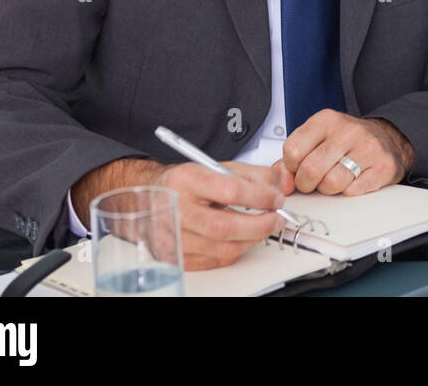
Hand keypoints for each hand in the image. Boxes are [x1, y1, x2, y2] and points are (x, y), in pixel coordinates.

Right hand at [71, 157, 288, 270]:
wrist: (151, 196)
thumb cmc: (186, 182)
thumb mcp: (216, 166)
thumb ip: (251, 174)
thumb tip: (276, 189)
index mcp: (186, 180)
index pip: (230, 190)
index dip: (260, 197)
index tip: (276, 199)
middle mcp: (176, 208)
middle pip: (225, 226)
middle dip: (259, 225)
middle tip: (276, 220)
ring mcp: (172, 236)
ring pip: (221, 248)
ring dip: (251, 240)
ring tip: (263, 228)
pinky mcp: (174, 256)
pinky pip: (213, 260)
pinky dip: (235, 251)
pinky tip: (242, 239)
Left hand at [280, 109, 414, 196]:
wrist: (387, 139)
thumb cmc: (347, 142)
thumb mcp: (317, 140)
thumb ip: (291, 161)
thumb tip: (283, 184)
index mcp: (326, 120)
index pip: (292, 150)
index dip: (291, 167)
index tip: (298, 169)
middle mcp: (347, 131)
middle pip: (310, 169)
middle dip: (306, 184)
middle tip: (313, 182)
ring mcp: (367, 148)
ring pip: (331, 183)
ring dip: (328, 189)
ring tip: (334, 179)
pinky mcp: (382, 167)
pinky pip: (353, 191)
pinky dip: (348, 191)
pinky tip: (352, 181)